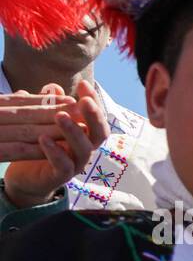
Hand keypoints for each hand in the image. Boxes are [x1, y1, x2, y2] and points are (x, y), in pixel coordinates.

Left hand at [2, 82, 108, 207]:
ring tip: (59, 116)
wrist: (26, 176)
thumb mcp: (42, 121)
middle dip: (94, 116)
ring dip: (74, 131)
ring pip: (84, 149)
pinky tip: (44, 139)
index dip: (93, 99)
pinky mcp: (60, 177)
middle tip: (85, 101)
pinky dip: (56, 153)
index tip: (84, 84)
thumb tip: (54, 87)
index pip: (95, 116)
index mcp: (83, 134)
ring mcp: (74, 164)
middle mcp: (84, 149)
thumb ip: (49, 105)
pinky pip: (64, 166)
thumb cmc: (38, 146)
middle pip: (99, 133)